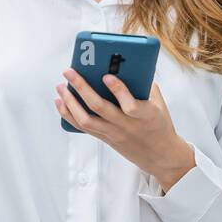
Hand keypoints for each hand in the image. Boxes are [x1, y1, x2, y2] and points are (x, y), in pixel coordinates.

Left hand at [55, 68, 194, 191]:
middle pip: (99, 108)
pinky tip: (61, 101)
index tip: (106, 75)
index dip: (119, 90)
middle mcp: (127, 126)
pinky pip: (82, 127)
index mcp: (146, 116)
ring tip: (61, 86)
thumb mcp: (159, 104)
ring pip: (86, 119)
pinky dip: (68, 114)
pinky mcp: (105, 139)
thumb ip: (145, 85)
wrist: (160, 155)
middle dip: (82, 87)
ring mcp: (114, 134)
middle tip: (69, 72)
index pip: (131, 106)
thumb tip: (125, 66)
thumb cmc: (160, 124)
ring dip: (70, 101)